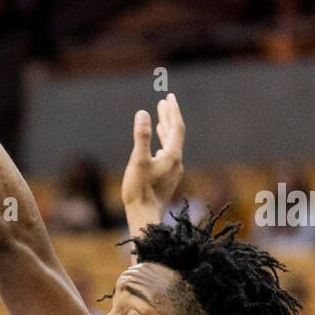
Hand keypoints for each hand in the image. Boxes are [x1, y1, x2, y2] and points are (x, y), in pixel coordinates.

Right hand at [120, 92, 185, 220]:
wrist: (145, 217)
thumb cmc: (140, 190)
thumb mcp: (138, 161)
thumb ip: (141, 136)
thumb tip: (142, 112)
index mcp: (172, 155)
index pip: (176, 127)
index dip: (172, 111)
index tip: (169, 97)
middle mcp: (176, 162)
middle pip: (175, 134)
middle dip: (169, 117)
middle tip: (165, 102)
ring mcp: (173, 171)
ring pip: (172, 145)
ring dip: (166, 131)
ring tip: (161, 120)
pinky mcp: (168, 179)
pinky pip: (168, 156)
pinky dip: (164, 145)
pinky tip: (159, 149)